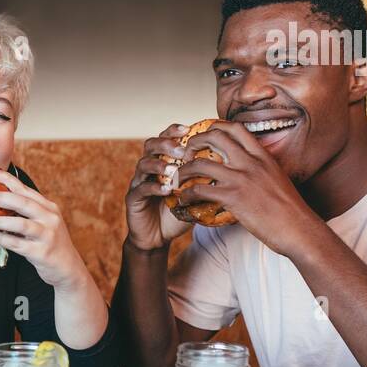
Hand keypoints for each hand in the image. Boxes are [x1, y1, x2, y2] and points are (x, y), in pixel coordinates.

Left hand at [0, 168, 90, 290]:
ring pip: (19, 224)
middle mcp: (50, 218)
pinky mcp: (41, 252)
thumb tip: (0, 200)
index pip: (26, 190)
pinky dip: (1, 238)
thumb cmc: (50, 243)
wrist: (68, 268)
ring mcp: (47, 235)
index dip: (8, 180)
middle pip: (23, 203)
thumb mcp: (45, 223)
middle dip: (0, 197)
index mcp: (49, 208)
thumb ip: (28, 212)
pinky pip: (16, 243)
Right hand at [124, 124, 194, 251]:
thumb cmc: (177, 213)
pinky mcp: (132, 199)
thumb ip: (206, 181)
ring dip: (159, 164)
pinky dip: (154, 187)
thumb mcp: (194, 195)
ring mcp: (138, 182)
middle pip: (150, 145)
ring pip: (143, 164)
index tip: (188, 128)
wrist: (157, 237)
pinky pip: (141, 188)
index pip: (165, 138)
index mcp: (162, 161)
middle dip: (165, 143)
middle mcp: (148, 168)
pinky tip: (167, 189)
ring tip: (173, 170)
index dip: (173, 131)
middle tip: (181, 150)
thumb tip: (233, 171)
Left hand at [177, 121, 323, 255]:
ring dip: (183, 170)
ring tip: (176, 178)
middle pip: (214, 137)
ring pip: (200, 163)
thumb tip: (247, 169)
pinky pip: (199, 190)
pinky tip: (183, 200)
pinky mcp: (233, 197)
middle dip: (194, 142)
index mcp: (263, 156)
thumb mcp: (277, 179)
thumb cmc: (290, 210)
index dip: (215, 128)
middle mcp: (251, 162)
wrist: (299, 229)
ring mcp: (241, 178)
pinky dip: (186, 194)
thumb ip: (260, 169)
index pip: (236, 128)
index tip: (204, 137)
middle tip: (185, 153)